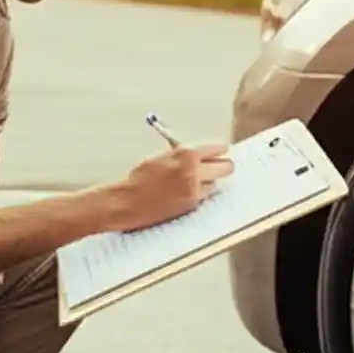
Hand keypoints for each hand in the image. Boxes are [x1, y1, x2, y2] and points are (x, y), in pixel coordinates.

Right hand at [110, 143, 234, 231]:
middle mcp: (193, 171)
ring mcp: (194, 189)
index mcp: (185, 153)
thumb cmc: (140, 178)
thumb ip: (183, 154)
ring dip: (209, 182)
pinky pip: (205, 196)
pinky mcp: (192, 205)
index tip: (220, 150)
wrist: (126, 202)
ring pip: (216, 183)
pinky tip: (185, 192)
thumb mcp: (162, 157)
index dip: (219, 149)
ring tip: (191, 182)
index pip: (218, 147)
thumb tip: (204, 152)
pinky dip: (200, 194)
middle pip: (227, 166)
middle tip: (217, 166)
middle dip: (223, 165)